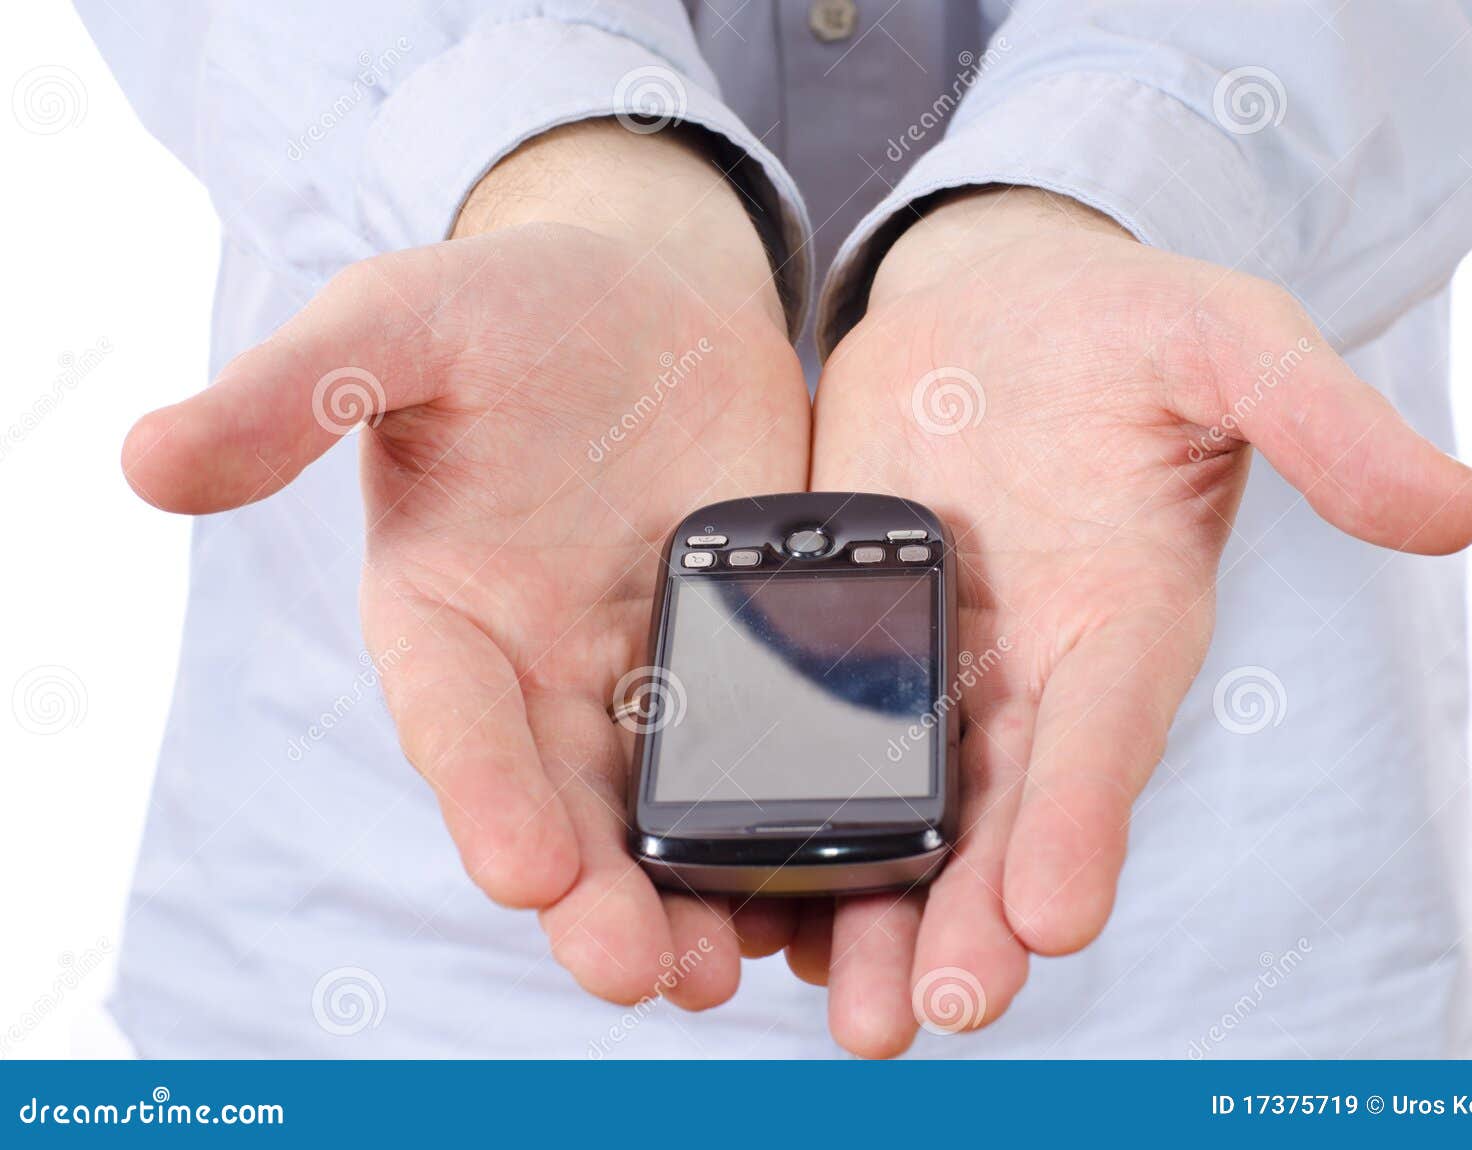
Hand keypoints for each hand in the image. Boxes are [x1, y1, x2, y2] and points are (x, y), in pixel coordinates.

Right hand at [121, 121, 810, 1008]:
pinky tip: (828, 883)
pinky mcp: (746, 659)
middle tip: (642, 973)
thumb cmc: (506, 310)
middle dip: (597, 896)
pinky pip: (766, 754)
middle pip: (564, 805)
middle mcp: (541, 671)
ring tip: (727, 965)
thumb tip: (141, 455)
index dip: (483, 795)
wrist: (649, 302)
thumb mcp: (401, 324)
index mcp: (447, 615)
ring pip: (664, 811)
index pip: (456, 723)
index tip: (522, 871)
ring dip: (694, 893)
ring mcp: (650, 674)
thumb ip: (296, 393)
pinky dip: (787, 822)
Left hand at [802, 187, 1471, 1054]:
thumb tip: (1460, 509)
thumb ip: (1319, 422)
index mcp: (1123, 621)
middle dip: (971, 914)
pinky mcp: (841, 638)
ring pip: (904, 811)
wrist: (991, 306)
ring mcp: (931, 667)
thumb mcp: (1228, 345)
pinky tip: (748, 892)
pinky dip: (790, 819)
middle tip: (936, 1007)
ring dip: (875, 908)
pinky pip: (811, 740)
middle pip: (1000, 815)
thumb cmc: (1124, 330)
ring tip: (841, 1004)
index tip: (1052, 917)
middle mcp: (1030, 672)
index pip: (1105, 738)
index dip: (1083, 821)